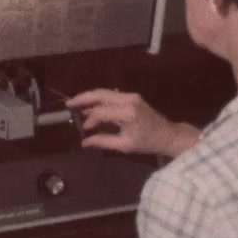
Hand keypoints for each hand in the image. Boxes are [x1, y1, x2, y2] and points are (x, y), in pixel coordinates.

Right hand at [65, 89, 199, 157]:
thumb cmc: (148, 142)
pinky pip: (111, 96)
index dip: (90, 120)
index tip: (85, 129)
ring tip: (76, 104)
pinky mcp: (132, 97)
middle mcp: (129, 99)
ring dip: (91, 97)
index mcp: (128, 112)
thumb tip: (84, 142)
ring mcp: (131, 96)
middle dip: (84, 98)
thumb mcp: (125, 145)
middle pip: (101, 94)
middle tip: (69, 103)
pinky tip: (91, 106)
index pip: (102, 111)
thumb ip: (103, 141)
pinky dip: (99, 99)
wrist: (168, 135)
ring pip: (105, 92)